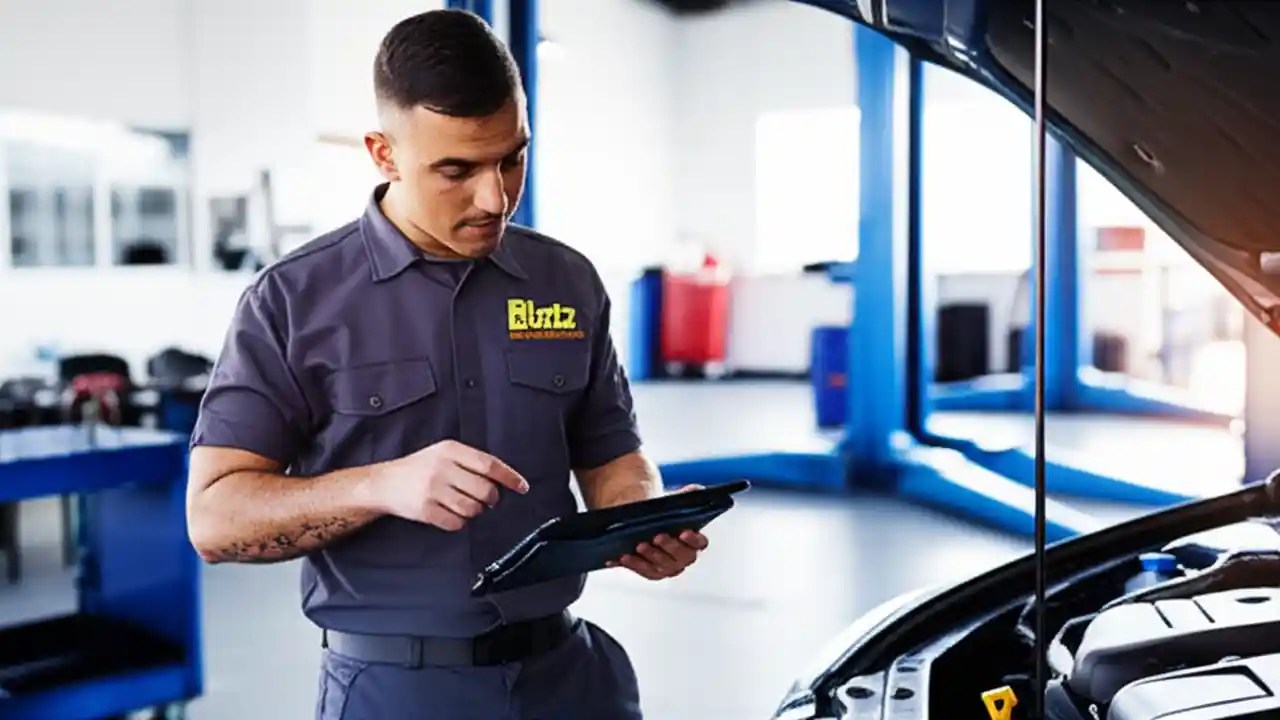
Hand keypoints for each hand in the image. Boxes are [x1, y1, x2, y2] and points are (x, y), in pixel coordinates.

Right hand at [374, 440, 527, 531]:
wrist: (385, 483)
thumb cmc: (421, 468)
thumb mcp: (444, 453)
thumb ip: (471, 461)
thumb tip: (505, 479)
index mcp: (450, 450)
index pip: (489, 465)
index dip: (510, 477)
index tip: (523, 487)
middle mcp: (442, 468)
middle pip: (485, 489)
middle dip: (492, 498)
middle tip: (487, 499)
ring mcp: (432, 490)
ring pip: (473, 509)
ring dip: (475, 511)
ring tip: (465, 505)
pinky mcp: (425, 510)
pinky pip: (456, 523)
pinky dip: (459, 522)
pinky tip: (451, 514)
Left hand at [606, 485, 709, 579]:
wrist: (644, 523)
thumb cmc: (662, 514)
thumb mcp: (672, 503)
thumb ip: (685, 496)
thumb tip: (694, 489)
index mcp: (693, 541)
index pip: (699, 543)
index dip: (693, 539)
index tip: (683, 532)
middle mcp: (684, 558)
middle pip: (681, 556)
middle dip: (669, 547)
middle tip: (657, 537)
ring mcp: (668, 567)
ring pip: (662, 566)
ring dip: (650, 557)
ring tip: (639, 546)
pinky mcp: (652, 572)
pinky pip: (643, 570)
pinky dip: (633, 564)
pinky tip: (622, 557)